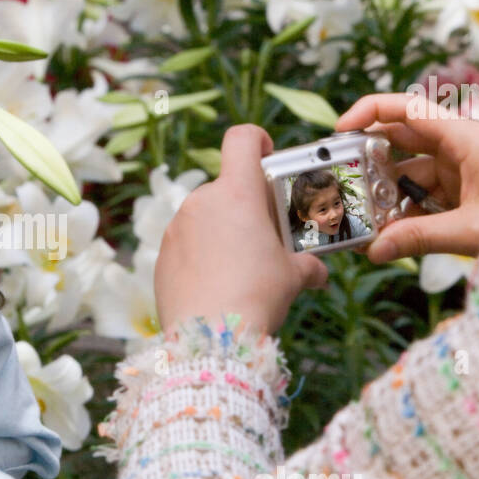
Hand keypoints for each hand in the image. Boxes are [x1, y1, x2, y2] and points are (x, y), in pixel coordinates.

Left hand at [155, 124, 327, 334]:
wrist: (210, 339)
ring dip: (222, 231)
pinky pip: (186, 243)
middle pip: (227, 186)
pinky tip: (216, 283)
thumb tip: (318, 273)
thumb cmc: (256, 297)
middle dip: (246, 205)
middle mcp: (201, 202)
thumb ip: (307, 267)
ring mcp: (176, 227)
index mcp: (237, 193)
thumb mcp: (293, 278)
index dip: (257, 141)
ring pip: (205, 217)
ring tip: (241, 267)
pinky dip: (201, 254)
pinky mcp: (161, 254)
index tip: (267, 156)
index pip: (241, 139)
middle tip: (265, 236)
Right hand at [335, 93, 478, 261]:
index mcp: (463, 137)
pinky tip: (388, 234)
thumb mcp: (471, 230)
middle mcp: (459, 146)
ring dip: (387, 196)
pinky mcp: (464, 192)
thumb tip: (373, 251)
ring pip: (409, 175)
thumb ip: (418, 238)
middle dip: (369, 162)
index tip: (337, 133)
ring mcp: (461, 169)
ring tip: (360, 220)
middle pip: (400, 142)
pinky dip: (405, 212)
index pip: (405, 108)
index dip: (368, 112)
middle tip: (338, 182)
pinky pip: (423, 196)